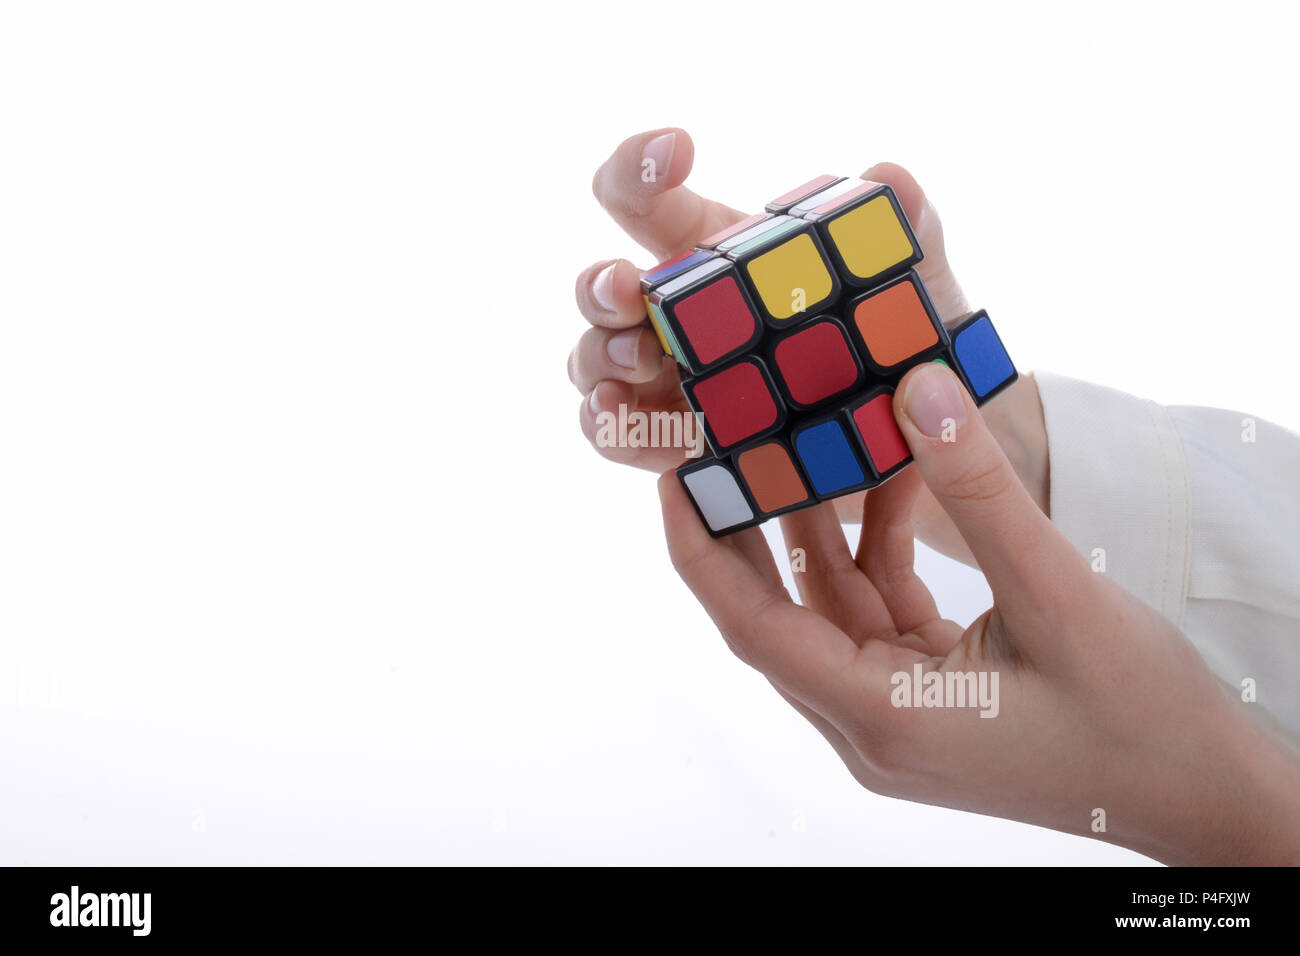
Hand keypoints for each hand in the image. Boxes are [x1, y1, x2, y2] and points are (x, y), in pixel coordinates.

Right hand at [570, 127, 1050, 564]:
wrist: (924, 440)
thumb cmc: (902, 346)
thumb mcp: (916, 287)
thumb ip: (909, 230)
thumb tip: (890, 175)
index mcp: (718, 258)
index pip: (649, 200)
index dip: (640, 166)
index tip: (675, 150)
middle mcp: (677, 317)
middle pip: (604, 290)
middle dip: (601, 284)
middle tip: (627, 290)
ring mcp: (670, 383)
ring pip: (596, 365)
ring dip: (599, 363)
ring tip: (624, 374)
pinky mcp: (680, 448)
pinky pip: (625, 440)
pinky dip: (620, 434)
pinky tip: (636, 431)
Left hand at [659, 360, 1299, 864]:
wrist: (1203, 792)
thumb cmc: (1138, 718)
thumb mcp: (1056, 594)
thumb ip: (978, 493)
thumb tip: (918, 391)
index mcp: (880, 717)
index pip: (753, 626)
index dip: (702, 549)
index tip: (675, 475)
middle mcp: (869, 724)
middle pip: (777, 614)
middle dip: (751, 526)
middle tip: (726, 442)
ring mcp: (896, 714)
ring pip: (831, 608)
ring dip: (828, 528)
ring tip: (815, 439)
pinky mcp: (925, 698)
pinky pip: (879, 613)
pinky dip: (880, 551)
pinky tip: (894, 484)